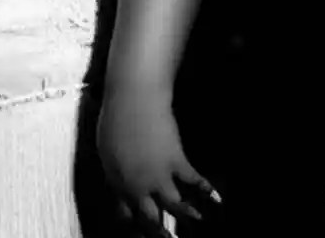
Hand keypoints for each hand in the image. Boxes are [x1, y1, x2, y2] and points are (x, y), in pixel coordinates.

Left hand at [96, 88, 220, 236]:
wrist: (133, 100)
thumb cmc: (116, 118)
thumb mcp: (107, 149)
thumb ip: (115, 169)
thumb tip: (121, 179)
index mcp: (116, 181)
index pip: (124, 214)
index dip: (135, 227)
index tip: (143, 233)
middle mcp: (136, 184)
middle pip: (149, 217)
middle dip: (159, 232)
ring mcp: (157, 175)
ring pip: (174, 206)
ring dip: (188, 215)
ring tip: (199, 221)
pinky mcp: (176, 162)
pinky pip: (194, 182)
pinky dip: (207, 190)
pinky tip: (217, 198)